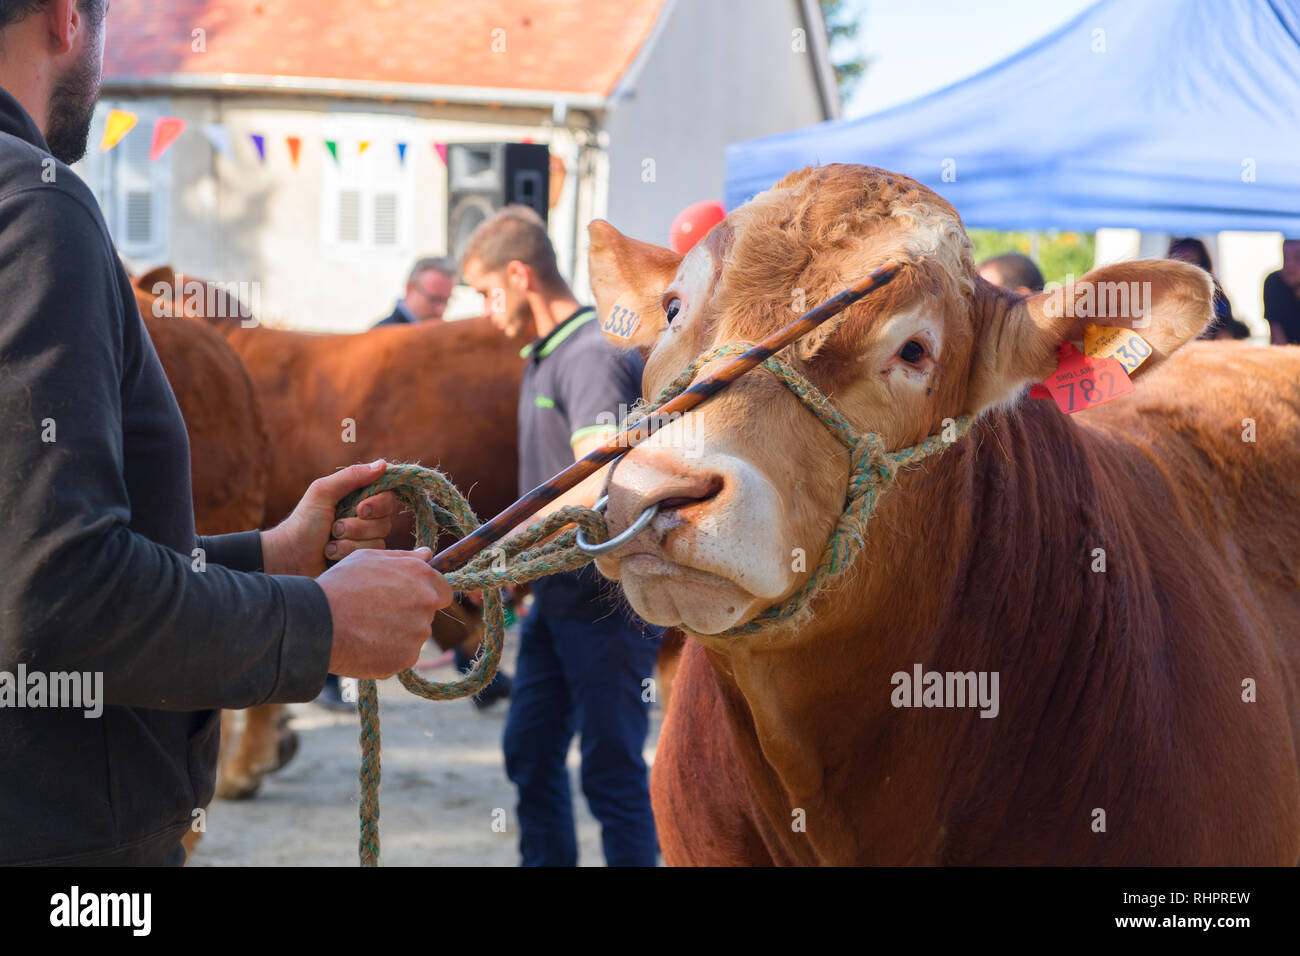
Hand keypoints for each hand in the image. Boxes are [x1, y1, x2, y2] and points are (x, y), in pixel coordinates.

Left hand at [261, 460, 399, 576]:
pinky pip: (370, 556)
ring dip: (349, 541)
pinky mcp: (361, 559)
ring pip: (378, 541)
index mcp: (358, 499)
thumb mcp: (323, 492)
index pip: (388, 497)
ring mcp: (364, 540)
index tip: (361, 509)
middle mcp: (365, 519)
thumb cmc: (303, 523)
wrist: (289, 557)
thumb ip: (351, 476)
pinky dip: (346, 553)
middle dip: (358, 526)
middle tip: (335, 527)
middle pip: (386, 521)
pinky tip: (331, 554)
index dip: (379, 504)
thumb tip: (382, 463)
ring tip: (328, 542)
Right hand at [318, 547, 452, 677]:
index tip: (410, 597)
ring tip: (366, 627)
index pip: (444, 591)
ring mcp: (417, 634)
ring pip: (414, 636)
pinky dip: (387, 652)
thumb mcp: (368, 558)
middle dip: (410, 613)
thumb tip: (427, 554)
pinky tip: (364, 643)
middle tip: (377, 612)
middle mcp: (426, 605)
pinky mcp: (404, 659)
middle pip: (427, 614)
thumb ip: (404, 557)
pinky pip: (400, 655)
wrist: (316, 622)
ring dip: (398, 633)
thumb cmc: (340, 585)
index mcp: (421, 577)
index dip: (428, 593)